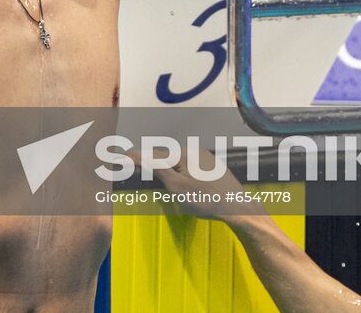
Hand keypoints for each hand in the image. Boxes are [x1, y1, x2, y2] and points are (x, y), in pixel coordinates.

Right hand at [131, 147, 266, 223]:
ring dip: (166, 168)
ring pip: (179, 162)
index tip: (122, 156)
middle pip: (167, 157)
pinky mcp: (214, 168)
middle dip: (152, 162)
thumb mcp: (176, 187)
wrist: (238, 208)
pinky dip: (179, 171)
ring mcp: (207, 159)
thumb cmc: (206, 200)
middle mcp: (196, 151)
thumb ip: (158, 169)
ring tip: (154, 174)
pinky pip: (190, 166)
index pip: (156, 155)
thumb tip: (142, 156)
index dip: (138, 157)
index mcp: (185, 153)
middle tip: (135, 166)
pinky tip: (178, 180)